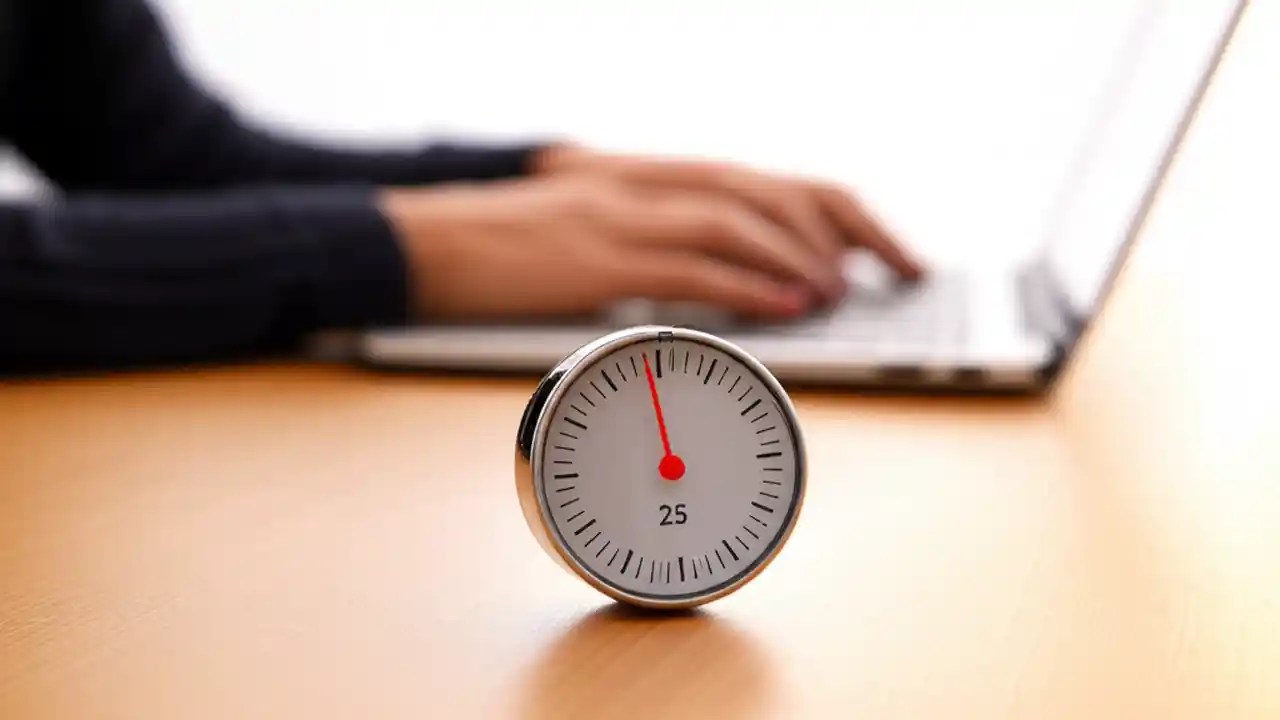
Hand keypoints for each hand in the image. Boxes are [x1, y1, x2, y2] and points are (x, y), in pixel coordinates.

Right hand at [534, 144, 925, 285]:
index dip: (830, 207)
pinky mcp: (596, 259)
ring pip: (736, 219)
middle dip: (842, 227)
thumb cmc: (497, 247)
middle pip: (766, 187)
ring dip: (798, 255)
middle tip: (890, 267)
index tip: (878, 244)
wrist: (420, 245)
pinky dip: (748, 284)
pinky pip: (691, 267)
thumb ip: (642, 238)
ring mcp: (618, 215)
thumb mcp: (579, 226)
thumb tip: (715, 277)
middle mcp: (640, 182)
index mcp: (642, 174)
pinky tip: (785, 305)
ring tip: (837, 291)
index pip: (760, 176)